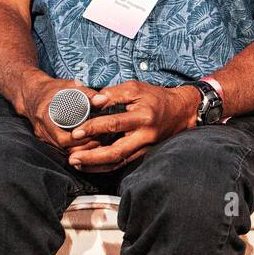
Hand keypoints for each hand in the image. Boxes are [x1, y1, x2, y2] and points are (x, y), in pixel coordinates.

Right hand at [14, 74, 104, 153]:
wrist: (32, 93)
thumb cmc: (54, 88)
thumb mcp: (71, 86)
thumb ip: (88, 93)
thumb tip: (104, 99)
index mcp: (46, 116)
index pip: (63, 137)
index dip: (80, 139)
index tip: (96, 134)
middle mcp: (42, 129)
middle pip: (64, 146)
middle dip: (82, 145)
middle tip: (99, 139)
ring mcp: (43, 136)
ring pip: (62, 149)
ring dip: (79, 148)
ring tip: (96, 142)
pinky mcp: (45, 139)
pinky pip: (60, 147)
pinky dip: (73, 146)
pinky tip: (86, 143)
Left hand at [66, 81, 198, 172]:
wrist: (181, 111)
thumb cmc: (155, 97)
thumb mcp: (136, 88)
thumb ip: (113, 93)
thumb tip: (93, 101)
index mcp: (143, 117)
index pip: (114, 124)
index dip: (94, 128)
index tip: (76, 131)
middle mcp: (144, 135)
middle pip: (116, 152)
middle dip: (92, 157)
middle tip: (72, 157)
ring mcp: (145, 147)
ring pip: (118, 162)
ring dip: (95, 165)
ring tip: (76, 163)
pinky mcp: (144, 154)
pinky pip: (122, 164)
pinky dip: (104, 167)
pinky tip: (89, 165)